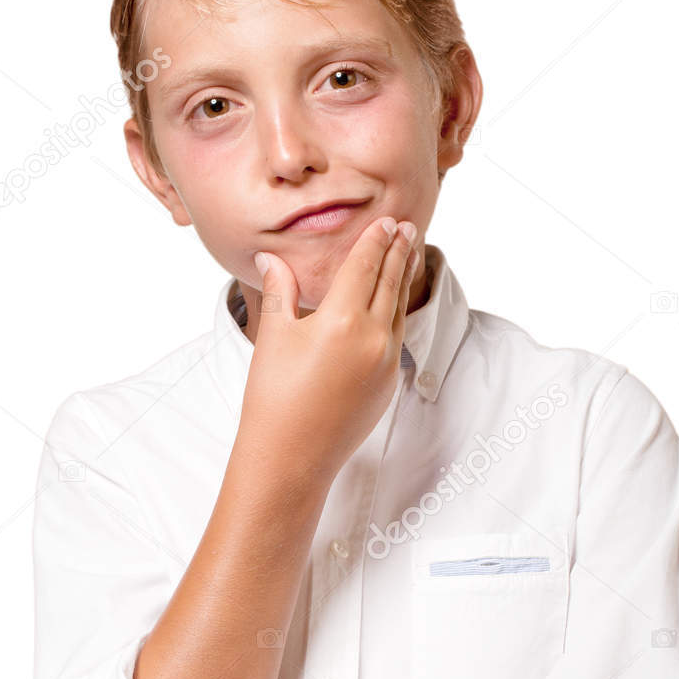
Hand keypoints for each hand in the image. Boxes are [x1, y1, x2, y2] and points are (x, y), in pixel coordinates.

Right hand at [239, 215, 422, 485]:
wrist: (292, 457)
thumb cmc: (273, 397)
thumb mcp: (274, 337)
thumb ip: (281, 291)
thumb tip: (271, 258)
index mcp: (343, 320)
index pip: (365, 267)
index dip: (375, 240)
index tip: (386, 221)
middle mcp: (374, 338)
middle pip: (390, 283)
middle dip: (398, 252)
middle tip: (407, 227)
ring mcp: (386, 364)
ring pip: (398, 310)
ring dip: (403, 280)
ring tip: (407, 256)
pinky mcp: (389, 385)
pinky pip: (396, 339)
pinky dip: (397, 314)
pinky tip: (392, 305)